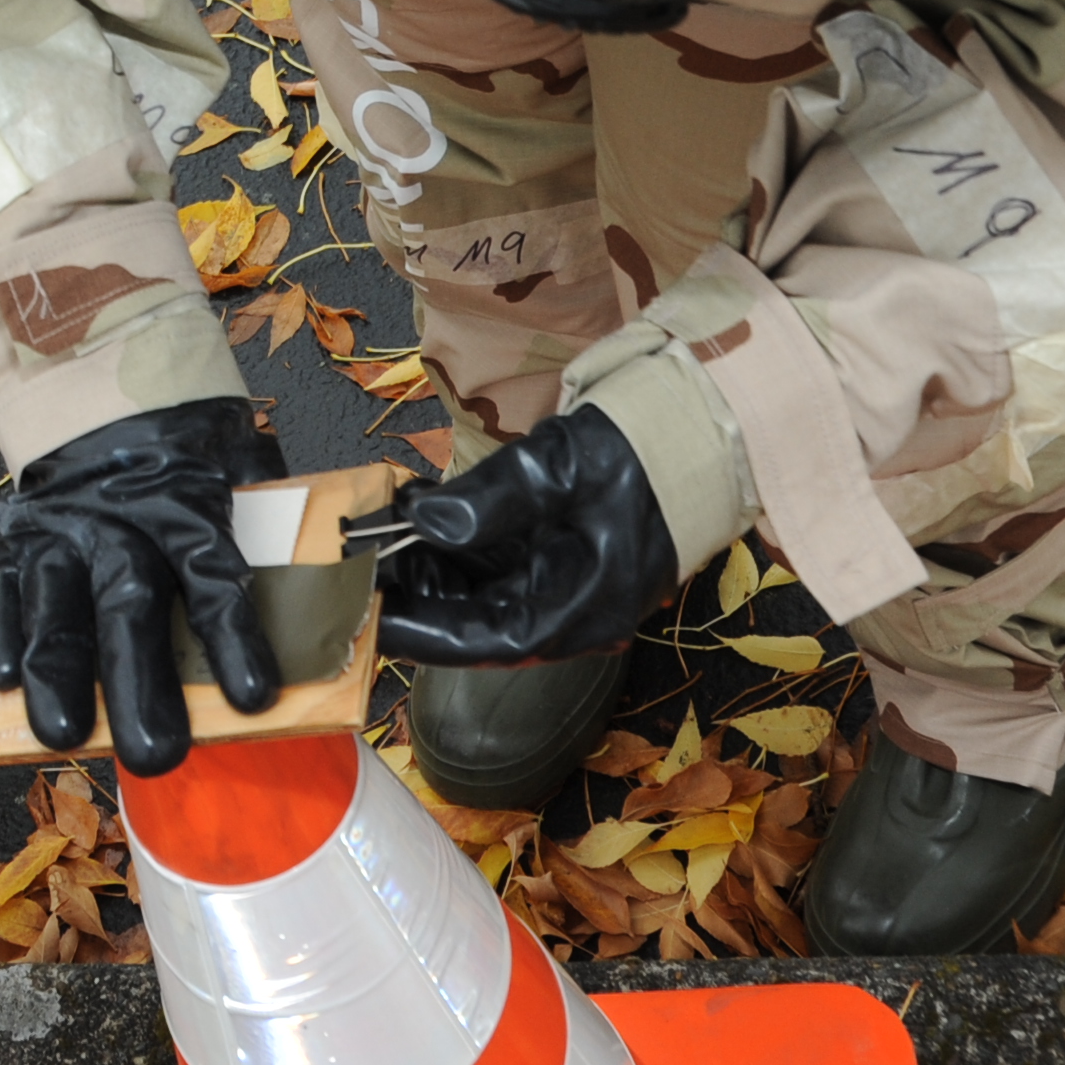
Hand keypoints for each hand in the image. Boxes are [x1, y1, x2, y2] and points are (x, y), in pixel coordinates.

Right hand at [0, 399, 281, 776]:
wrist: (100, 387)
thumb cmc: (185, 457)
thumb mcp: (242, 471)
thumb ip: (280, 529)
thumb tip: (350, 609)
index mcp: (188, 505)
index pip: (213, 575)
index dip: (233, 637)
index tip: (253, 698)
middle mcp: (121, 520)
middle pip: (129, 603)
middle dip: (138, 683)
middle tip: (153, 750)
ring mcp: (61, 528)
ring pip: (57, 599)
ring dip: (57, 669)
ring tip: (61, 733)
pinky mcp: (14, 536)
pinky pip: (0, 584)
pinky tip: (0, 678)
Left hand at [373, 404, 676, 667]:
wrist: (708, 423)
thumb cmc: (649, 450)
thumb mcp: (561, 468)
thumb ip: (488, 500)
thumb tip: (423, 521)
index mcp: (577, 612)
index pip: (478, 641)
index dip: (413, 627)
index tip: (360, 606)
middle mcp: (567, 610)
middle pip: (470, 616)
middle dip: (410, 584)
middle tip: (356, 548)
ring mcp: (563, 583)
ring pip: (476, 586)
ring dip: (426, 559)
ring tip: (379, 522)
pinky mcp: (559, 554)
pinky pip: (495, 559)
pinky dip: (455, 539)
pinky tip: (420, 508)